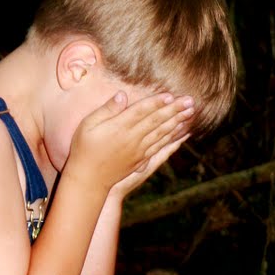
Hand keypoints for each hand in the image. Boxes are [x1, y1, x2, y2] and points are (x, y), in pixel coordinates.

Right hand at [71, 92, 193, 189]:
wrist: (89, 180)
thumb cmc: (84, 148)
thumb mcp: (88, 125)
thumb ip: (107, 109)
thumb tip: (123, 95)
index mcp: (119, 128)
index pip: (142, 111)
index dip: (157, 103)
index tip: (170, 95)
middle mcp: (132, 139)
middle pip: (157, 121)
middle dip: (175, 110)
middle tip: (190, 101)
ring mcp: (139, 151)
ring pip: (162, 134)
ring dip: (178, 123)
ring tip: (190, 113)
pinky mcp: (141, 161)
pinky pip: (160, 147)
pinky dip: (172, 139)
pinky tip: (181, 133)